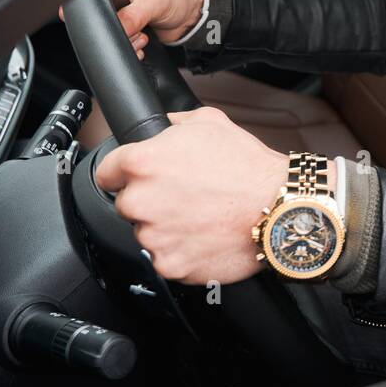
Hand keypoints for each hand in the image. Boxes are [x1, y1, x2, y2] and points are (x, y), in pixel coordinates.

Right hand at [57, 0, 202, 59]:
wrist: (189, 13)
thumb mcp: (152, 2)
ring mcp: (117, 13)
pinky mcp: (125, 28)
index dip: (98, 15)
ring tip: (142, 35)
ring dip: (127, 43)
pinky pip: (119, 43)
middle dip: (119, 33)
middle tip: (136, 31)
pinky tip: (141, 43)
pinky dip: (130, 48)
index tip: (117, 23)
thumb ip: (132, 16)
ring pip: (110, 35)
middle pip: (99, 21)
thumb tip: (118, 30)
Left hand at [94, 106, 287, 284]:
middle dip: (150, 201)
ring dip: (165, 228)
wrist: (278, 207)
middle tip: (184, 197)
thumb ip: (171, 124)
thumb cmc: (249, 167)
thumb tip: (160, 127)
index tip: (138, 179)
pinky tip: (204, 237)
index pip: (106, 172)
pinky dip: (181, 252)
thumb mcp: (208, 122)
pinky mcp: (169, 265)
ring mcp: (154, 236)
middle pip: (126, 204)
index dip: (124, 173)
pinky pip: (165, 259)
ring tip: (199, 217)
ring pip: (146, 233)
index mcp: (143, 163)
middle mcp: (141, 200)